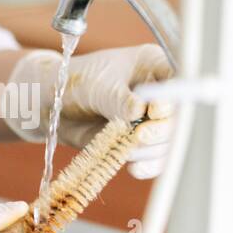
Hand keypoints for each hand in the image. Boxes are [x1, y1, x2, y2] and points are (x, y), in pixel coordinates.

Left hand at [4, 45, 173, 178]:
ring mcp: (151, 119)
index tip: (155, 110)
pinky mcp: (140, 142)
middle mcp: (159, 93)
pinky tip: (133, 167)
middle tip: (140, 134)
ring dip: (148, 149)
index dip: (173, 99)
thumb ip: (118, 98)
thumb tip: (139, 111)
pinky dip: (147, 165)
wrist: (52, 106)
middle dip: (161, 129)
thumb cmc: (75, 83)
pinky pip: (155, 159)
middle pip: (180, 116)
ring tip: (123, 147)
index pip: (179, 82)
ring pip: (167, 141)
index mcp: (154, 65)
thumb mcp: (97, 85)